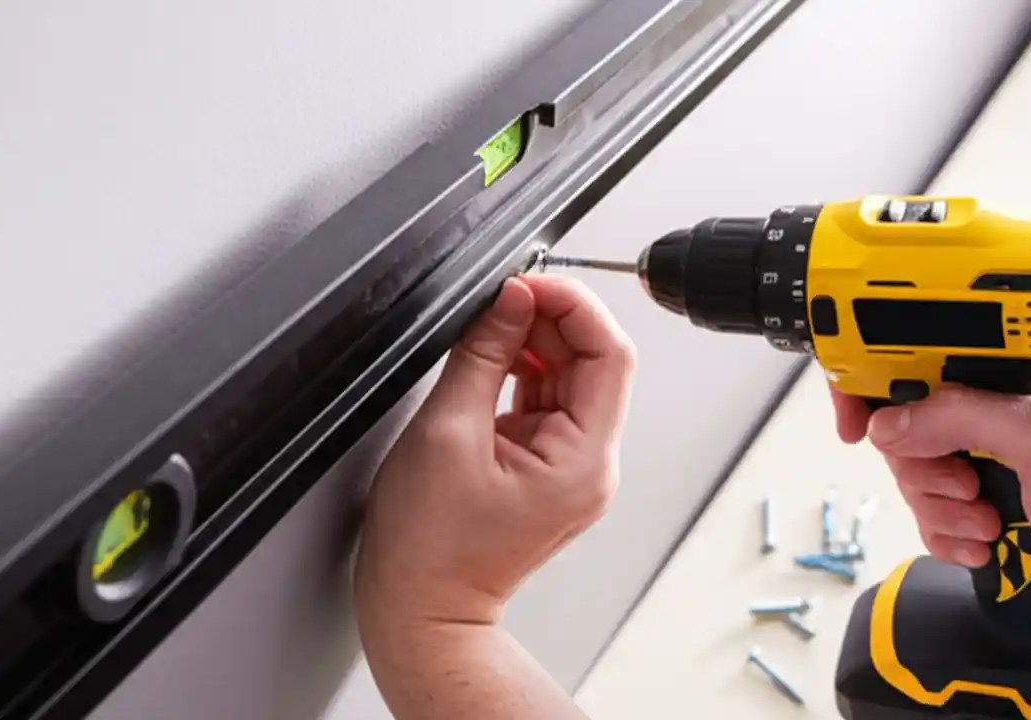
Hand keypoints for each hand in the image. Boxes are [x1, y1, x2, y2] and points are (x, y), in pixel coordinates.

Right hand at [356, 275, 635, 626]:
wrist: (421, 608)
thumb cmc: (429, 549)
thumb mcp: (447, 432)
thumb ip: (483, 354)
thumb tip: (509, 299)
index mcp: (583, 461)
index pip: (609, 355)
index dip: (574, 306)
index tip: (529, 283)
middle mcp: (591, 464)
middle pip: (592, 362)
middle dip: (549, 321)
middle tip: (500, 300)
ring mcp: (572, 466)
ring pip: (568, 377)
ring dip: (532, 345)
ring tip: (485, 334)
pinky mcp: (549, 466)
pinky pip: (547, 400)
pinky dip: (520, 373)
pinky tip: (489, 362)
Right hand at [833, 381, 1030, 615]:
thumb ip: (962, 418)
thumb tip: (892, 419)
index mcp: (1005, 376)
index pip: (916, 363)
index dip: (875, 389)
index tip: (856, 421)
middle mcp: (992, 413)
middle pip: (904, 432)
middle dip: (924, 470)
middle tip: (965, 483)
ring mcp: (989, 459)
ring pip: (915, 479)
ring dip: (942, 509)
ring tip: (988, 518)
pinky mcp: (987, 502)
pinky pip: (933, 518)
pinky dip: (950, 535)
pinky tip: (986, 540)